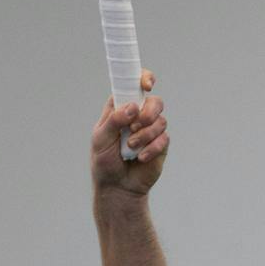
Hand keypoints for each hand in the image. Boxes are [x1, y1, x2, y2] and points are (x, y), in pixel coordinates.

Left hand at [91, 71, 169, 194]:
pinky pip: (163, 138)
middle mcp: (138, 116)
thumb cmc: (105, 161)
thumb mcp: (101, 139)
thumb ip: (114, 120)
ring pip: (160, 120)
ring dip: (145, 134)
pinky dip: (151, 148)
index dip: (144, 79)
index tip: (147, 85)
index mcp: (120, 108)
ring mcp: (151, 130)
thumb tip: (132, 107)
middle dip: (148, 112)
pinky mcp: (160, 144)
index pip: (134, 86)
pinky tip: (141, 157)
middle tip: (135, 125)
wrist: (117, 187)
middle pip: (154, 101)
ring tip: (131, 147)